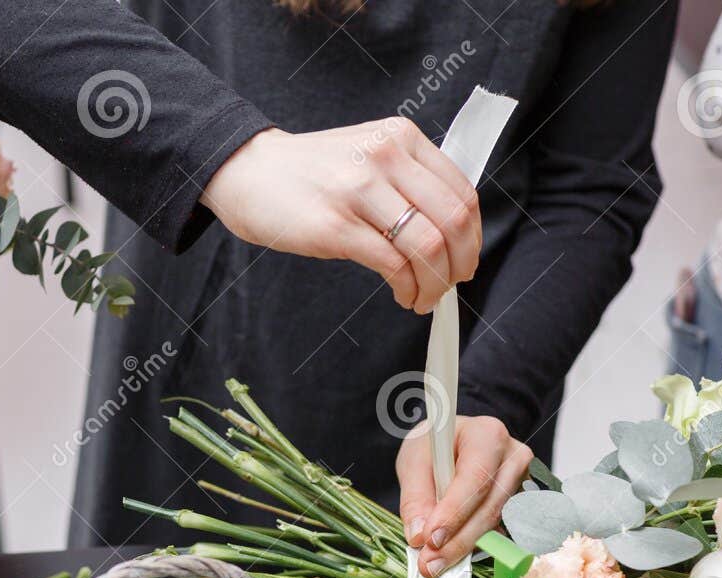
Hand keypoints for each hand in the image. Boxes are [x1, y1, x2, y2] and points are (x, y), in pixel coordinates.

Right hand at [200, 120, 480, 313]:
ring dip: (434, 283)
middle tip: (449, 285)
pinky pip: (391, 264)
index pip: (462, 193)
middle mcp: (385, 157)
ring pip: (427, 246)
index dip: (473, 237)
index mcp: (401, 138)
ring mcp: (359, 190)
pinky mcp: (334, 226)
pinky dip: (407, 288)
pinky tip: (402, 294)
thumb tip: (452, 235)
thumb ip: (409, 180)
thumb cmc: (310, 173)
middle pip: (453, 221)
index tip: (465, 262)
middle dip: (459, 265)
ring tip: (421, 297)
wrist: (248, 171)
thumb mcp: (368, 155)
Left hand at [397, 415, 533, 576]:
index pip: (475, 479)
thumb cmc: (434, 446)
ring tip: (434, 564)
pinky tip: (450, 555)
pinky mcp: (518, 504)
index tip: (430, 538)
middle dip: (457, 540)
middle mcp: (513, 458)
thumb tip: (418, 536)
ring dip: (464, 547)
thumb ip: (415, 497)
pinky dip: (472, 545)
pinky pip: (497, 530)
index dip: (454, 512)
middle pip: (489, 507)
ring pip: (494, 523)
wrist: (452, 443)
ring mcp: (521, 482)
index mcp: (487, 436)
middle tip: (429, 564)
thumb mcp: (415, 460)